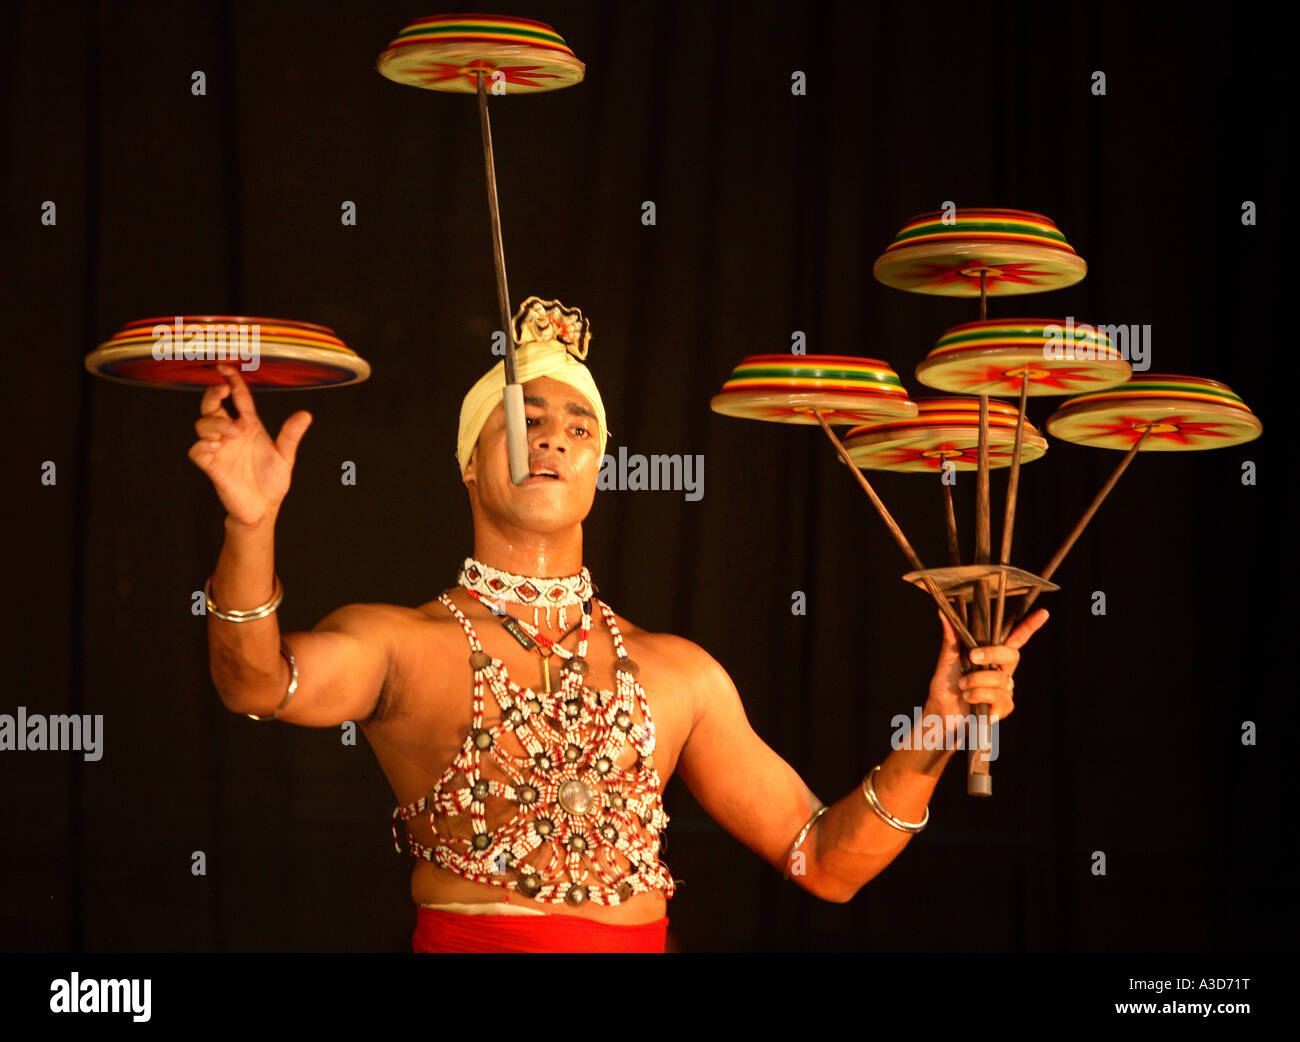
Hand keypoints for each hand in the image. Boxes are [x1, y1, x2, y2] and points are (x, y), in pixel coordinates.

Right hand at [186, 364, 312, 527]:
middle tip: (221, 390)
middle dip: (212, 394)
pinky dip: (203, 444)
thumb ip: (291, 435)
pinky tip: (216, 446)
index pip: (238, 398)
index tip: (226, 367)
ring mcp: (220, 449)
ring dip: (214, 423)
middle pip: (212, 406)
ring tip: (232, 433)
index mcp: (249, 426)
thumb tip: (305, 415)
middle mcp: (232, 433)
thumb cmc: (271, 482)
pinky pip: (197, 450)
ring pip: (202, 424)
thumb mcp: (285, 456)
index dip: (232, 381)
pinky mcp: (212, 466)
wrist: (263, 508)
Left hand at [924, 608, 1049, 724]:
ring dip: (975, 680)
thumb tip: (943, 613)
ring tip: (962, 686)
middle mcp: (1002, 671)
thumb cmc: (946, 687)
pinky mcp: (1003, 708)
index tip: (1043, 613)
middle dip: (992, 653)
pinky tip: (969, 699)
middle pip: (1011, 655)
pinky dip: (978, 695)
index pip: (1014, 639)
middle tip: (972, 657)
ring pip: (1000, 678)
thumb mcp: (947, 659)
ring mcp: (1004, 690)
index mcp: (992, 656)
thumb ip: (951, 638)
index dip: (1029, 626)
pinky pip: (997, 697)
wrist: (941, 713)